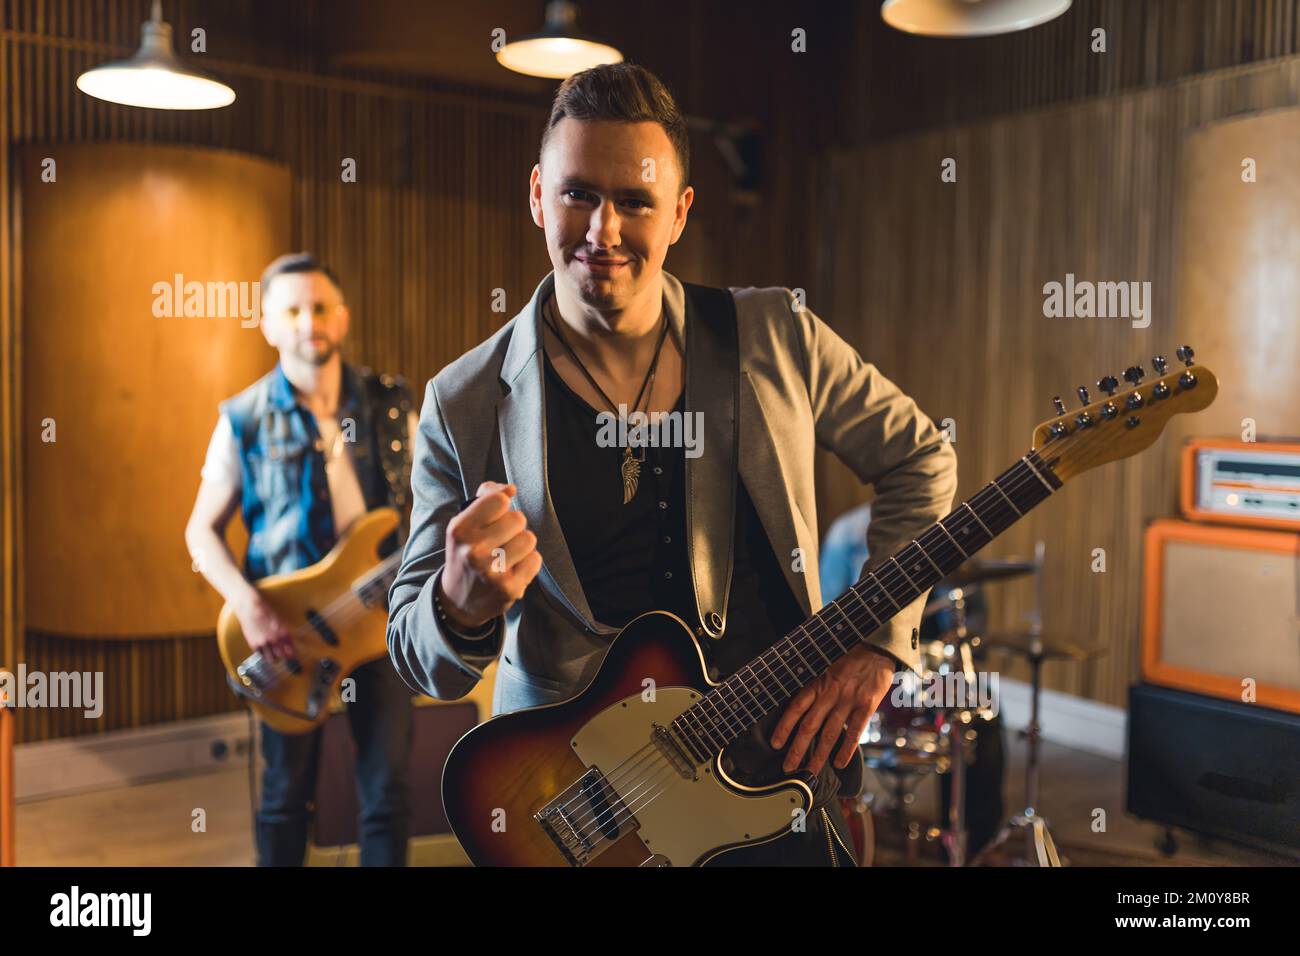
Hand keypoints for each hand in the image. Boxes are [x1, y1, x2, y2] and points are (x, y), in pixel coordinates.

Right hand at [235, 592, 296, 662]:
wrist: (251, 609)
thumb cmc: (266, 613)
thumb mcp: (280, 622)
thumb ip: (285, 634)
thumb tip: (289, 645)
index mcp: (284, 633)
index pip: (292, 650)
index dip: (293, 655)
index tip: (293, 656)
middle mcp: (275, 639)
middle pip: (283, 657)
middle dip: (285, 658)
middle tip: (284, 658)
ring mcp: (264, 643)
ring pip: (272, 659)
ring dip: (275, 659)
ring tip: (275, 657)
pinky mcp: (254, 644)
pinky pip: (262, 656)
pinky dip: (264, 655)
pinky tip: (265, 652)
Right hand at [439, 481, 541, 628]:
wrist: (459, 600)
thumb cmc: (466, 552)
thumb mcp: (465, 523)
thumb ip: (486, 497)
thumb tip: (510, 489)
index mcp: (460, 530)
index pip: (499, 500)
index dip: (501, 505)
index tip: (493, 517)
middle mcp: (473, 551)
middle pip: (518, 518)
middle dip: (513, 526)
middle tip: (500, 539)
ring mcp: (492, 572)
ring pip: (529, 539)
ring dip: (521, 544)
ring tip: (507, 554)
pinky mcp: (510, 588)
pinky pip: (535, 559)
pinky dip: (527, 562)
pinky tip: (512, 569)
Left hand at [770, 644, 895, 775]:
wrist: (876, 648)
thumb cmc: (848, 658)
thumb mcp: (825, 666)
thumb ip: (815, 687)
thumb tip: (800, 708)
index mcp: (818, 683)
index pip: (796, 708)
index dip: (784, 727)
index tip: (775, 744)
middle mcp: (830, 693)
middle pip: (809, 726)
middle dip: (797, 750)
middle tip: (788, 768)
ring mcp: (848, 700)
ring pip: (830, 734)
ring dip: (818, 756)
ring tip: (810, 772)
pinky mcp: (866, 706)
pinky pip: (854, 733)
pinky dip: (846, 751)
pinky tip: (839, 763)